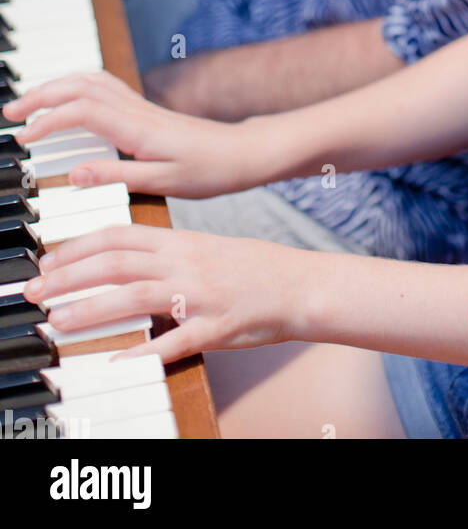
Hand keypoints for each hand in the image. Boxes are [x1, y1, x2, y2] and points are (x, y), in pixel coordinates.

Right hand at [1, 73, 259, 197]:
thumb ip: (116, 176)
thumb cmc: (211, 171)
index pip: (83, 112)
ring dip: (57, 86)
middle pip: (81, 86)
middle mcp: (137, 110)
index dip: (48, 120)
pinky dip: (77, 86)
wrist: (244, 152)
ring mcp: (142, 106)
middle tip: (11, 113)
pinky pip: (105, 86)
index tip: (23, 138)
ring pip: (92, 80)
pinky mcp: (146, 109)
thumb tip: (71, 173)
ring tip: (28, 104)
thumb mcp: (164, 182)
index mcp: (139, 129)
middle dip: (42, 94)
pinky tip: (66, 99)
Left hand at [22, 226, 320, 361]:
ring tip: (58, 321)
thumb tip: (125, 265)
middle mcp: (187, 264)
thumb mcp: (206, 250)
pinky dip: (146, 352)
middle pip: (118, 264)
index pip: (120, 236)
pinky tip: (120, 361)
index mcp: (182, 242)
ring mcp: (202, 295)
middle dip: (69, 277)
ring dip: (92, 310)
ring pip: (137, 297)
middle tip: (35, 292)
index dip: (79, 247)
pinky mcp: (218, 327)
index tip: (48, 261)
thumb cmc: (253, 269)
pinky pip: (178, 341)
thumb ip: (166, 256)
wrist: (301, 284)